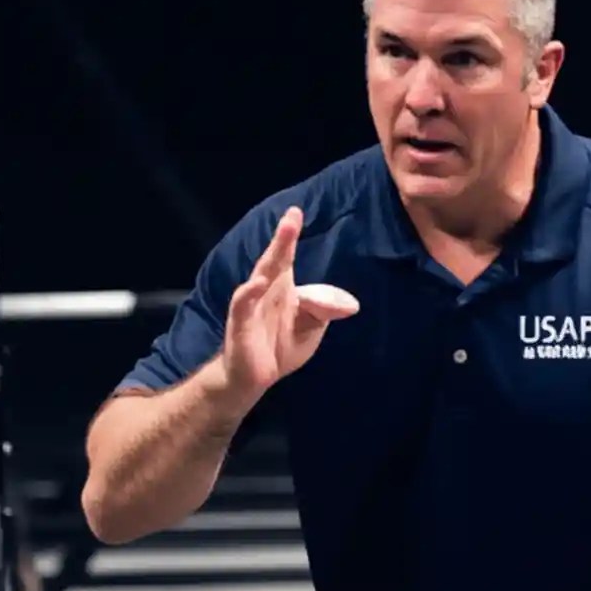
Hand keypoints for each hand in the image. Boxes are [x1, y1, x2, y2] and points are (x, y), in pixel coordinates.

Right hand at [220, 206, 358, 398]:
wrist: (253, 378)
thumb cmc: (280, 345)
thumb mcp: (311, 327)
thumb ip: (324, 309)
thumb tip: (350, 304)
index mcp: (281, 288)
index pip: (286, 257)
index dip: (289, 235)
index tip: (295, 212)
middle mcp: (264, 291)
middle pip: (274, 260)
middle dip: (282, 239)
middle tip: (291, 218)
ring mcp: (251, 307)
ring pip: (259, 277)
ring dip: (270, 258)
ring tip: (282, 238)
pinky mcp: (240, 326)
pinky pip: (243, 306)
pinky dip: (249, 293)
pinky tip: (258, 283)